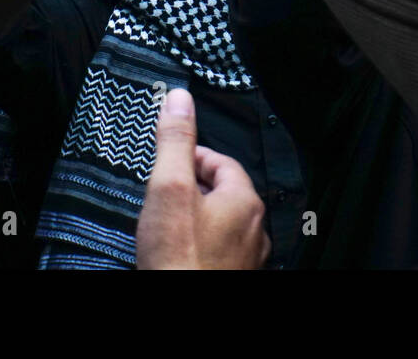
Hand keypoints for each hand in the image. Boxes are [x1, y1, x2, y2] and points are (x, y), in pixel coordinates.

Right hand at [136, 88, 270, 268]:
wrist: (186, 319)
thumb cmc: (178, 258)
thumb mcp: (169, 189)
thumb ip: (175, 143)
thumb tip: (179, 98)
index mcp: (245, 199)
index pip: (221, 162)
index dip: (191, 159)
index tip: (167, 165)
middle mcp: (256, 228)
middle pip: (223, 193)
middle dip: (193, 190)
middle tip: (161, 197)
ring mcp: (248, 258)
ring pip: (223, 225)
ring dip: (198, 220)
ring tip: (167, 226)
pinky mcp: (235, 278)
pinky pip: (219, 253)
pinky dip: (201, 248)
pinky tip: (180, 255)